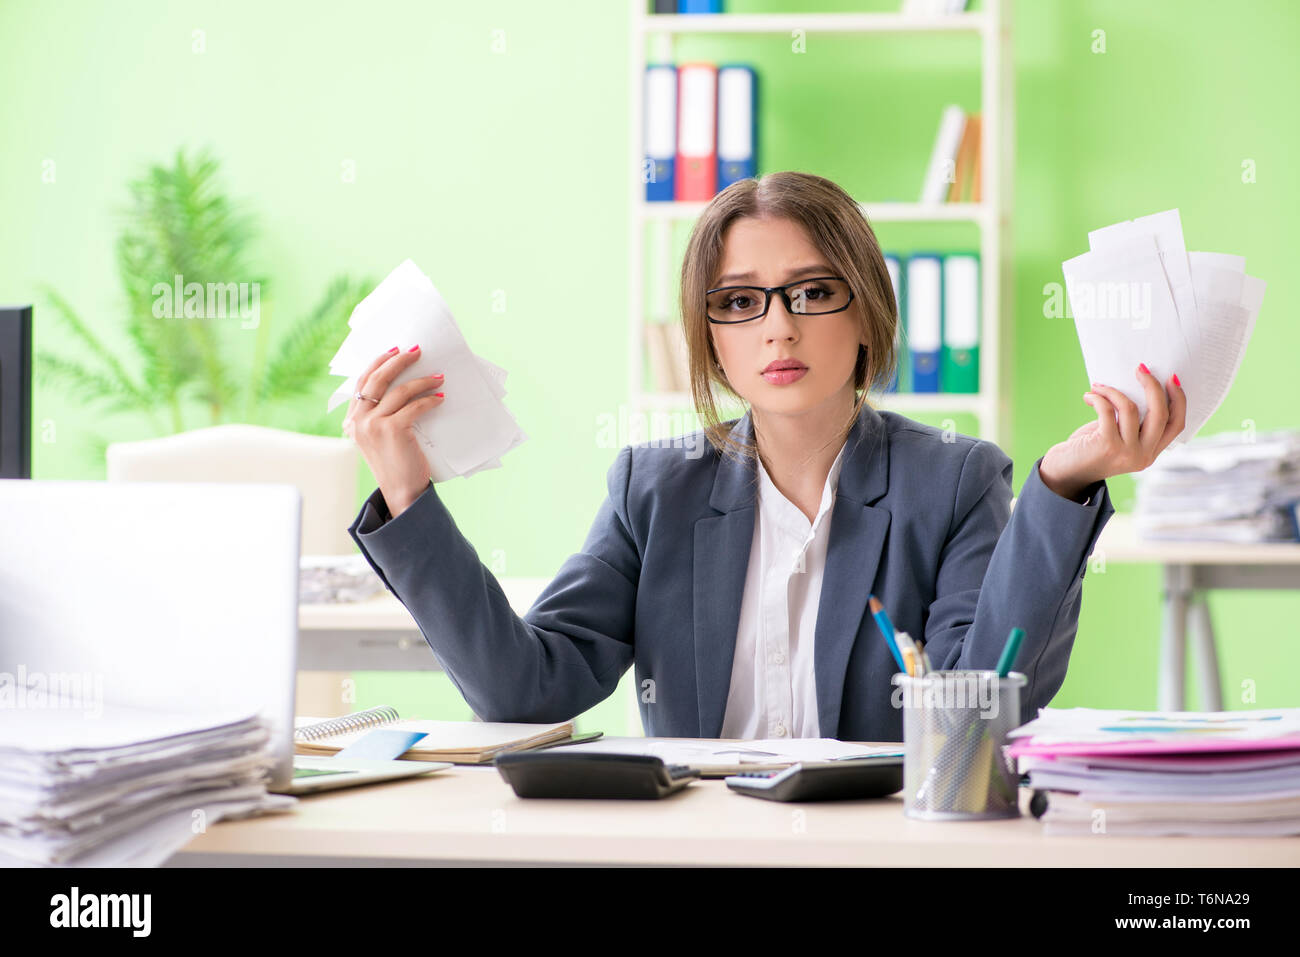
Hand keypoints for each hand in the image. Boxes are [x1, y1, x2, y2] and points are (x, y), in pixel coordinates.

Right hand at [343, 346, 445, 518]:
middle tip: (417, 351)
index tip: (395, 349)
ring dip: (422, 381)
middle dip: (399, 361)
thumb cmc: (396, 463)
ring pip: (399, 391)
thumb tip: (402, 384)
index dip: (378, 362)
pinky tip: (440, 398)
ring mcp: (373, 425)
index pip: (362, 382)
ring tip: (439, 377)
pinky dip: (429, 400)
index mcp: (352, 420)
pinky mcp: (392, 430)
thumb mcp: (379, 437)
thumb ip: (380, 415)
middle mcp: (358, 421)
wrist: (402, 491)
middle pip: (378, 379)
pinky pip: (414, 406)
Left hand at [1039, 363, 1185, 501]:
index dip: (1178, 400)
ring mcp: (1126, 452)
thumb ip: (1131, 422)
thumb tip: (1138, 386)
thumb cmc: (1089, 449)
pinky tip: (1088, 396)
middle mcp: (1142, 456)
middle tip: (1140, 368)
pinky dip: (1098, 397)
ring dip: (1113, 391)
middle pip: (1160, 413)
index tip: (1171, 379)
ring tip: (1098, 387)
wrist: (1063, 473)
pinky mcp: (1106, 445)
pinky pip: (1107, 410)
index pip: (1176, 425)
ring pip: (1131, 408)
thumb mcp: (1117, 437)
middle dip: (1153, 386)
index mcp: (1150, 453)